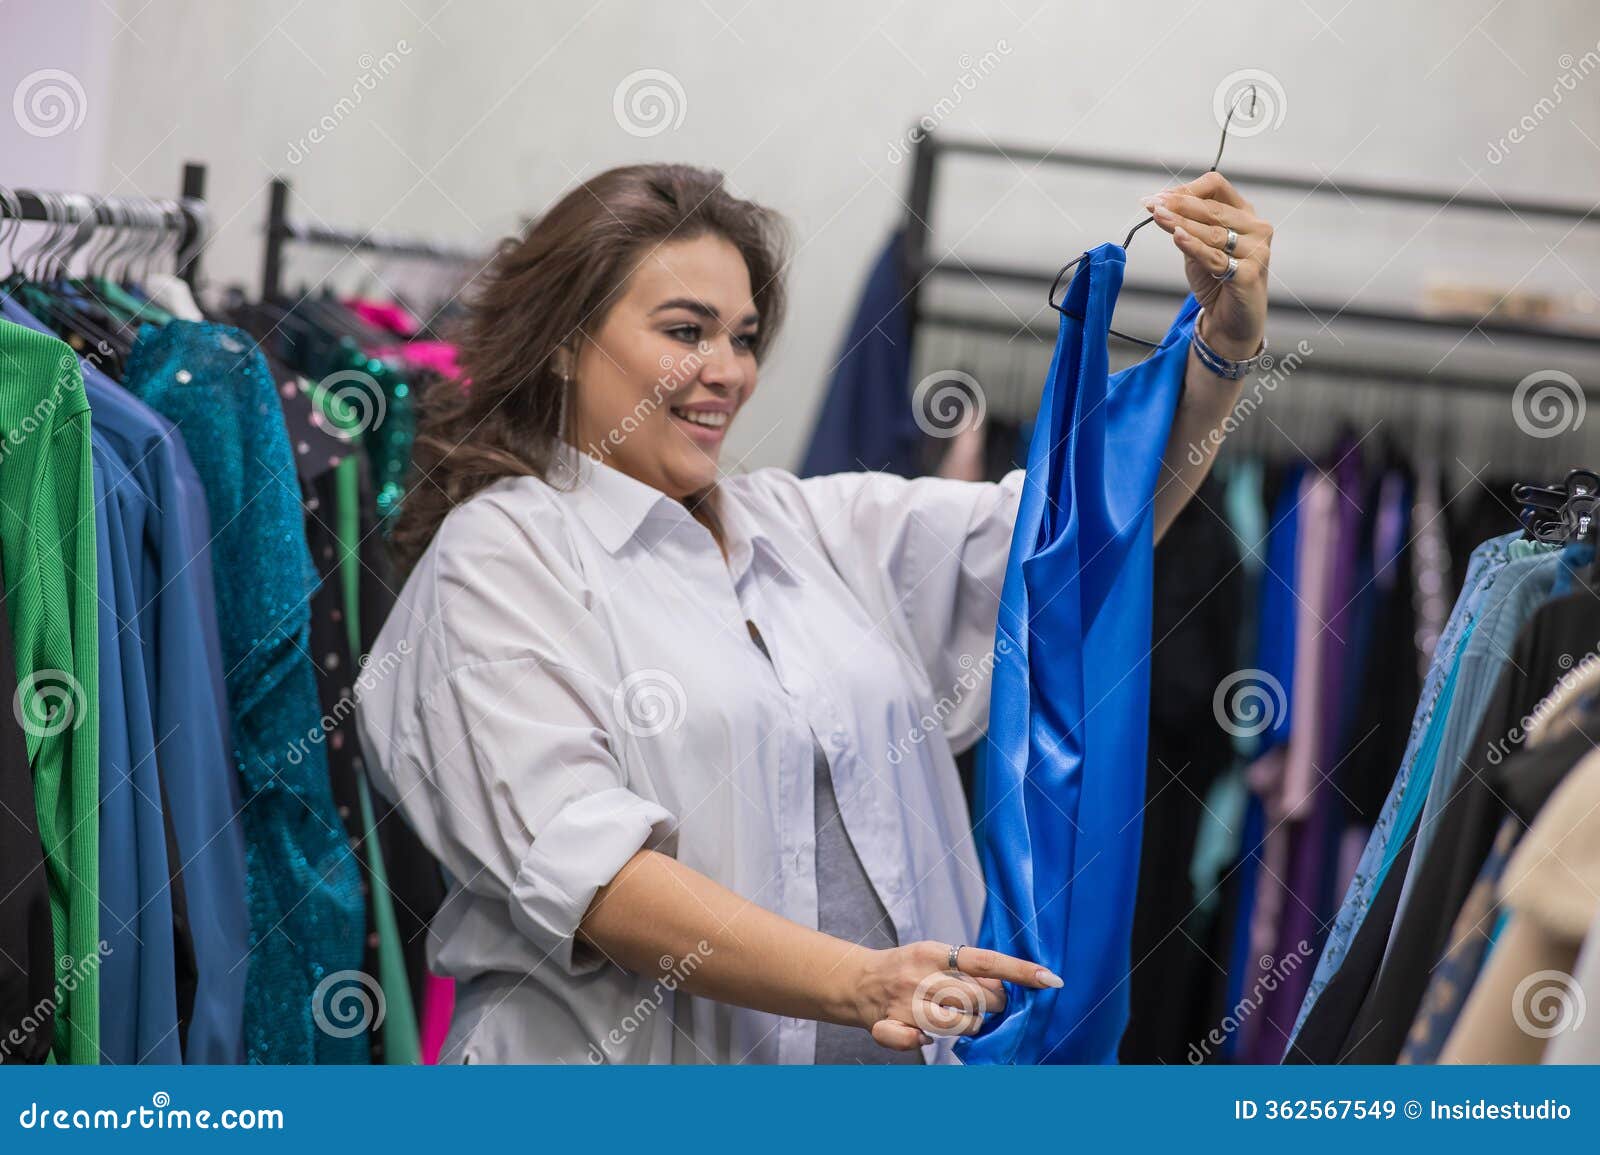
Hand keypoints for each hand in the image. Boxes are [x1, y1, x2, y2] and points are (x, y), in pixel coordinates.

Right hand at [848, 940, 1063, 1051]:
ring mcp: (905, 1003)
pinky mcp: (889, 1025)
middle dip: (993, 1005)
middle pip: (978, 999)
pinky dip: (922, 1043)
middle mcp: (921, 976)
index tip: (1050, 979)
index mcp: (933, 952)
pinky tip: (923, 1035)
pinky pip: (918, 1043)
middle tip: (987, 1003)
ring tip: (957, 1017)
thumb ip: (967, 969)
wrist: (856, 980)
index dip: (1019, 971)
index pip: (985, 961)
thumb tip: (1006, 986)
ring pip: (959, 1025)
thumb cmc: (905, 967)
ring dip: (968, 1025)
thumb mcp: (933, 955)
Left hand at [1141, 171, 1271, 360]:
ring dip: (1181, 223)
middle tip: (1151, 204)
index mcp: (1245, 214)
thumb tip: (1159, 205)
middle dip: (1178, 206)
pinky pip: (1214, 257)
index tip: (1159, 197)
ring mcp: (1257, 251)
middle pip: (1212, 209)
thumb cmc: (1215, 281)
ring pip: (1212, 232)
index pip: (1216, 187)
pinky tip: (1177, 236)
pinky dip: (1194, 246)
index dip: (1187, 189)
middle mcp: (1256, 228)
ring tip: (1157, 216)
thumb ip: (1187, 227)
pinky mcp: (1249, 274)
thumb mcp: (1199, 248)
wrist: (1230, 322)